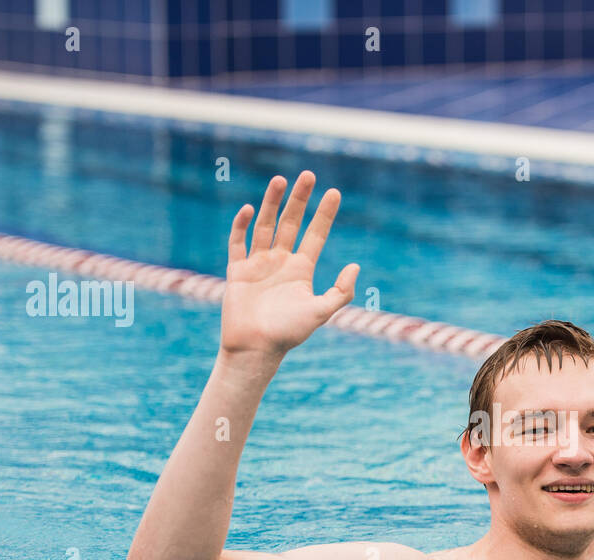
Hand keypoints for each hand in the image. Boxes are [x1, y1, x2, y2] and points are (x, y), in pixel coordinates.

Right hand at [220, 171, 359, 356]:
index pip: (316, 235)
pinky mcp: (237, 270)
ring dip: (272, 203)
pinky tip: (250, 210)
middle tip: (308, 175)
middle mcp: (281, 262)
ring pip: (265, 226)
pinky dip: (242, 225)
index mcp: (301, 270)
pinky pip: (238, 242)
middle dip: (299, 200)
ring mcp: (258, 264)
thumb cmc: (289, 334)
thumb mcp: (321, 312)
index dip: (324, 214)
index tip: (334, 192)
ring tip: (280, 180)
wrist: (255, 349)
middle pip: (291, 223)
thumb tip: (355, 265)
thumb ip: (341, 291)